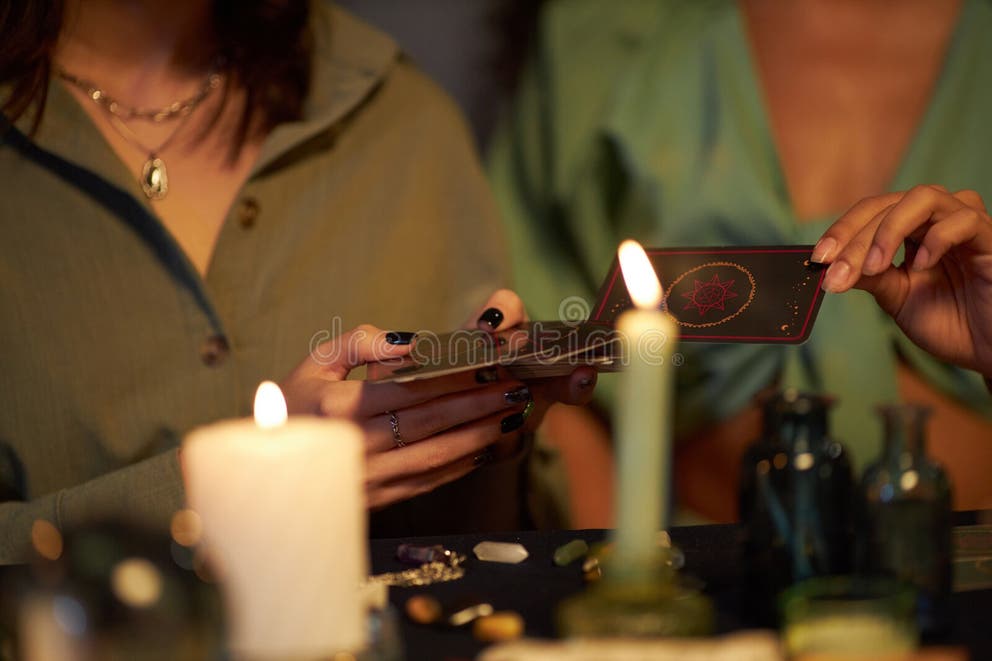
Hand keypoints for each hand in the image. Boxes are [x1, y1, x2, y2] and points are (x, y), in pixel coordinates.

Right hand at [279, 289, 596, 509]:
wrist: (260, 474)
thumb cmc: (290, 408)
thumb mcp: (314, 364)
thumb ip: (359, 345)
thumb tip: (408, 342)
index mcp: (337, 409)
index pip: (410, 391)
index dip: (454, 379)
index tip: (490, 367)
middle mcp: (354, 447)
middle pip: (430, 424)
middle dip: (479, 406)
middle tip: (517, 389)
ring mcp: (366, 479)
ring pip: (434, 457)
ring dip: (478, 437)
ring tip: (511, 414)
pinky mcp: (376, 500)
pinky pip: (426, 481)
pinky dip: (459, 464)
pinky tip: (485, 446)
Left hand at [812, 185, 991, 376]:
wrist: (989, 351)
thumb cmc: (950, 322)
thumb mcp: (897, 298)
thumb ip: (869, 276)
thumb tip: (828, 264)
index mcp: (913, 230)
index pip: (871, 213)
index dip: (841, 231)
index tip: (818, 260)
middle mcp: (938, 219)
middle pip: (887, 205)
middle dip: (855, 238)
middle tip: (835, 270)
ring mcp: (966, 224)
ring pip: (922, 198)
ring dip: (887, 231)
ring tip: (873, 267)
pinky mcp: (991, 239)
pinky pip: (963, 220)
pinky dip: (935, 239)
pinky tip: (922, 265)